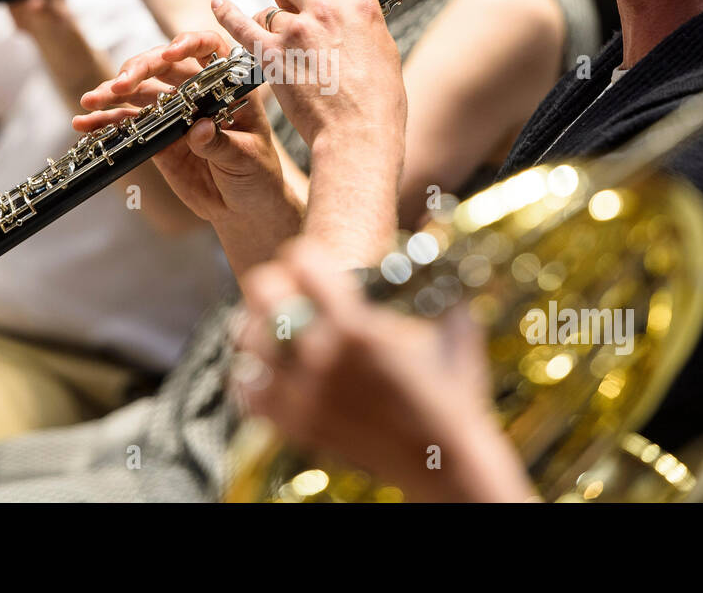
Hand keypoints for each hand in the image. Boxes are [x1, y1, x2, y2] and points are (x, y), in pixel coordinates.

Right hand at [74, 31, 299, 231]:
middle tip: (120, 85)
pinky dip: (104, 122)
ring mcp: (173, 111)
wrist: (243, 208)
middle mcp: (197, 91)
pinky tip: (84, 124)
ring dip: (112, 92)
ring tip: (91, 100)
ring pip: (139, 91)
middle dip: (139, 69)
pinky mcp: (155, 135)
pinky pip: (126, 123)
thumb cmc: (257, 176)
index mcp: (227, 87)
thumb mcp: (246, 159)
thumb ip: (222, 144)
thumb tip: (200, 129)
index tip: (171, 54)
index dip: (190, 43)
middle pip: (164, 65)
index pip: (210, 50)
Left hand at [212, 0, 405, 151]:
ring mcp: (294, 32)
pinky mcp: (271, 56)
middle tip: (292, 6)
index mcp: (360, 9)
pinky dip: (227, 13)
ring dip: (270, 19)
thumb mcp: (384, 53)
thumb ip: (364, 27)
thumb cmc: (378, 104)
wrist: (357, 134)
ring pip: (268, 8)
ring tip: (275, 36)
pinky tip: (218, 4)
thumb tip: (356, 19)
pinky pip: (240, 24)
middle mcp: (325, 12)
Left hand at [231, 237, 536, 502]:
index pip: (302, 260)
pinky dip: (250, 376)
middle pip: (263, 292)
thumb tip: (445, 235)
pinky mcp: (296, 427)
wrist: (445, 466)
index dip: (304, 255)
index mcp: (356, 323)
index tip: (309, 261)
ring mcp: (303, 393)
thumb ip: (442, 285)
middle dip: (273, 283)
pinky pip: (247, 391)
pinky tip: (264, 369)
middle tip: (283, 289)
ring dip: (258, 327)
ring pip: (249, 340)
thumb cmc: (454, 395)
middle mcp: (322, 354)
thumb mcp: (454, 329)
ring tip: (270, 326)